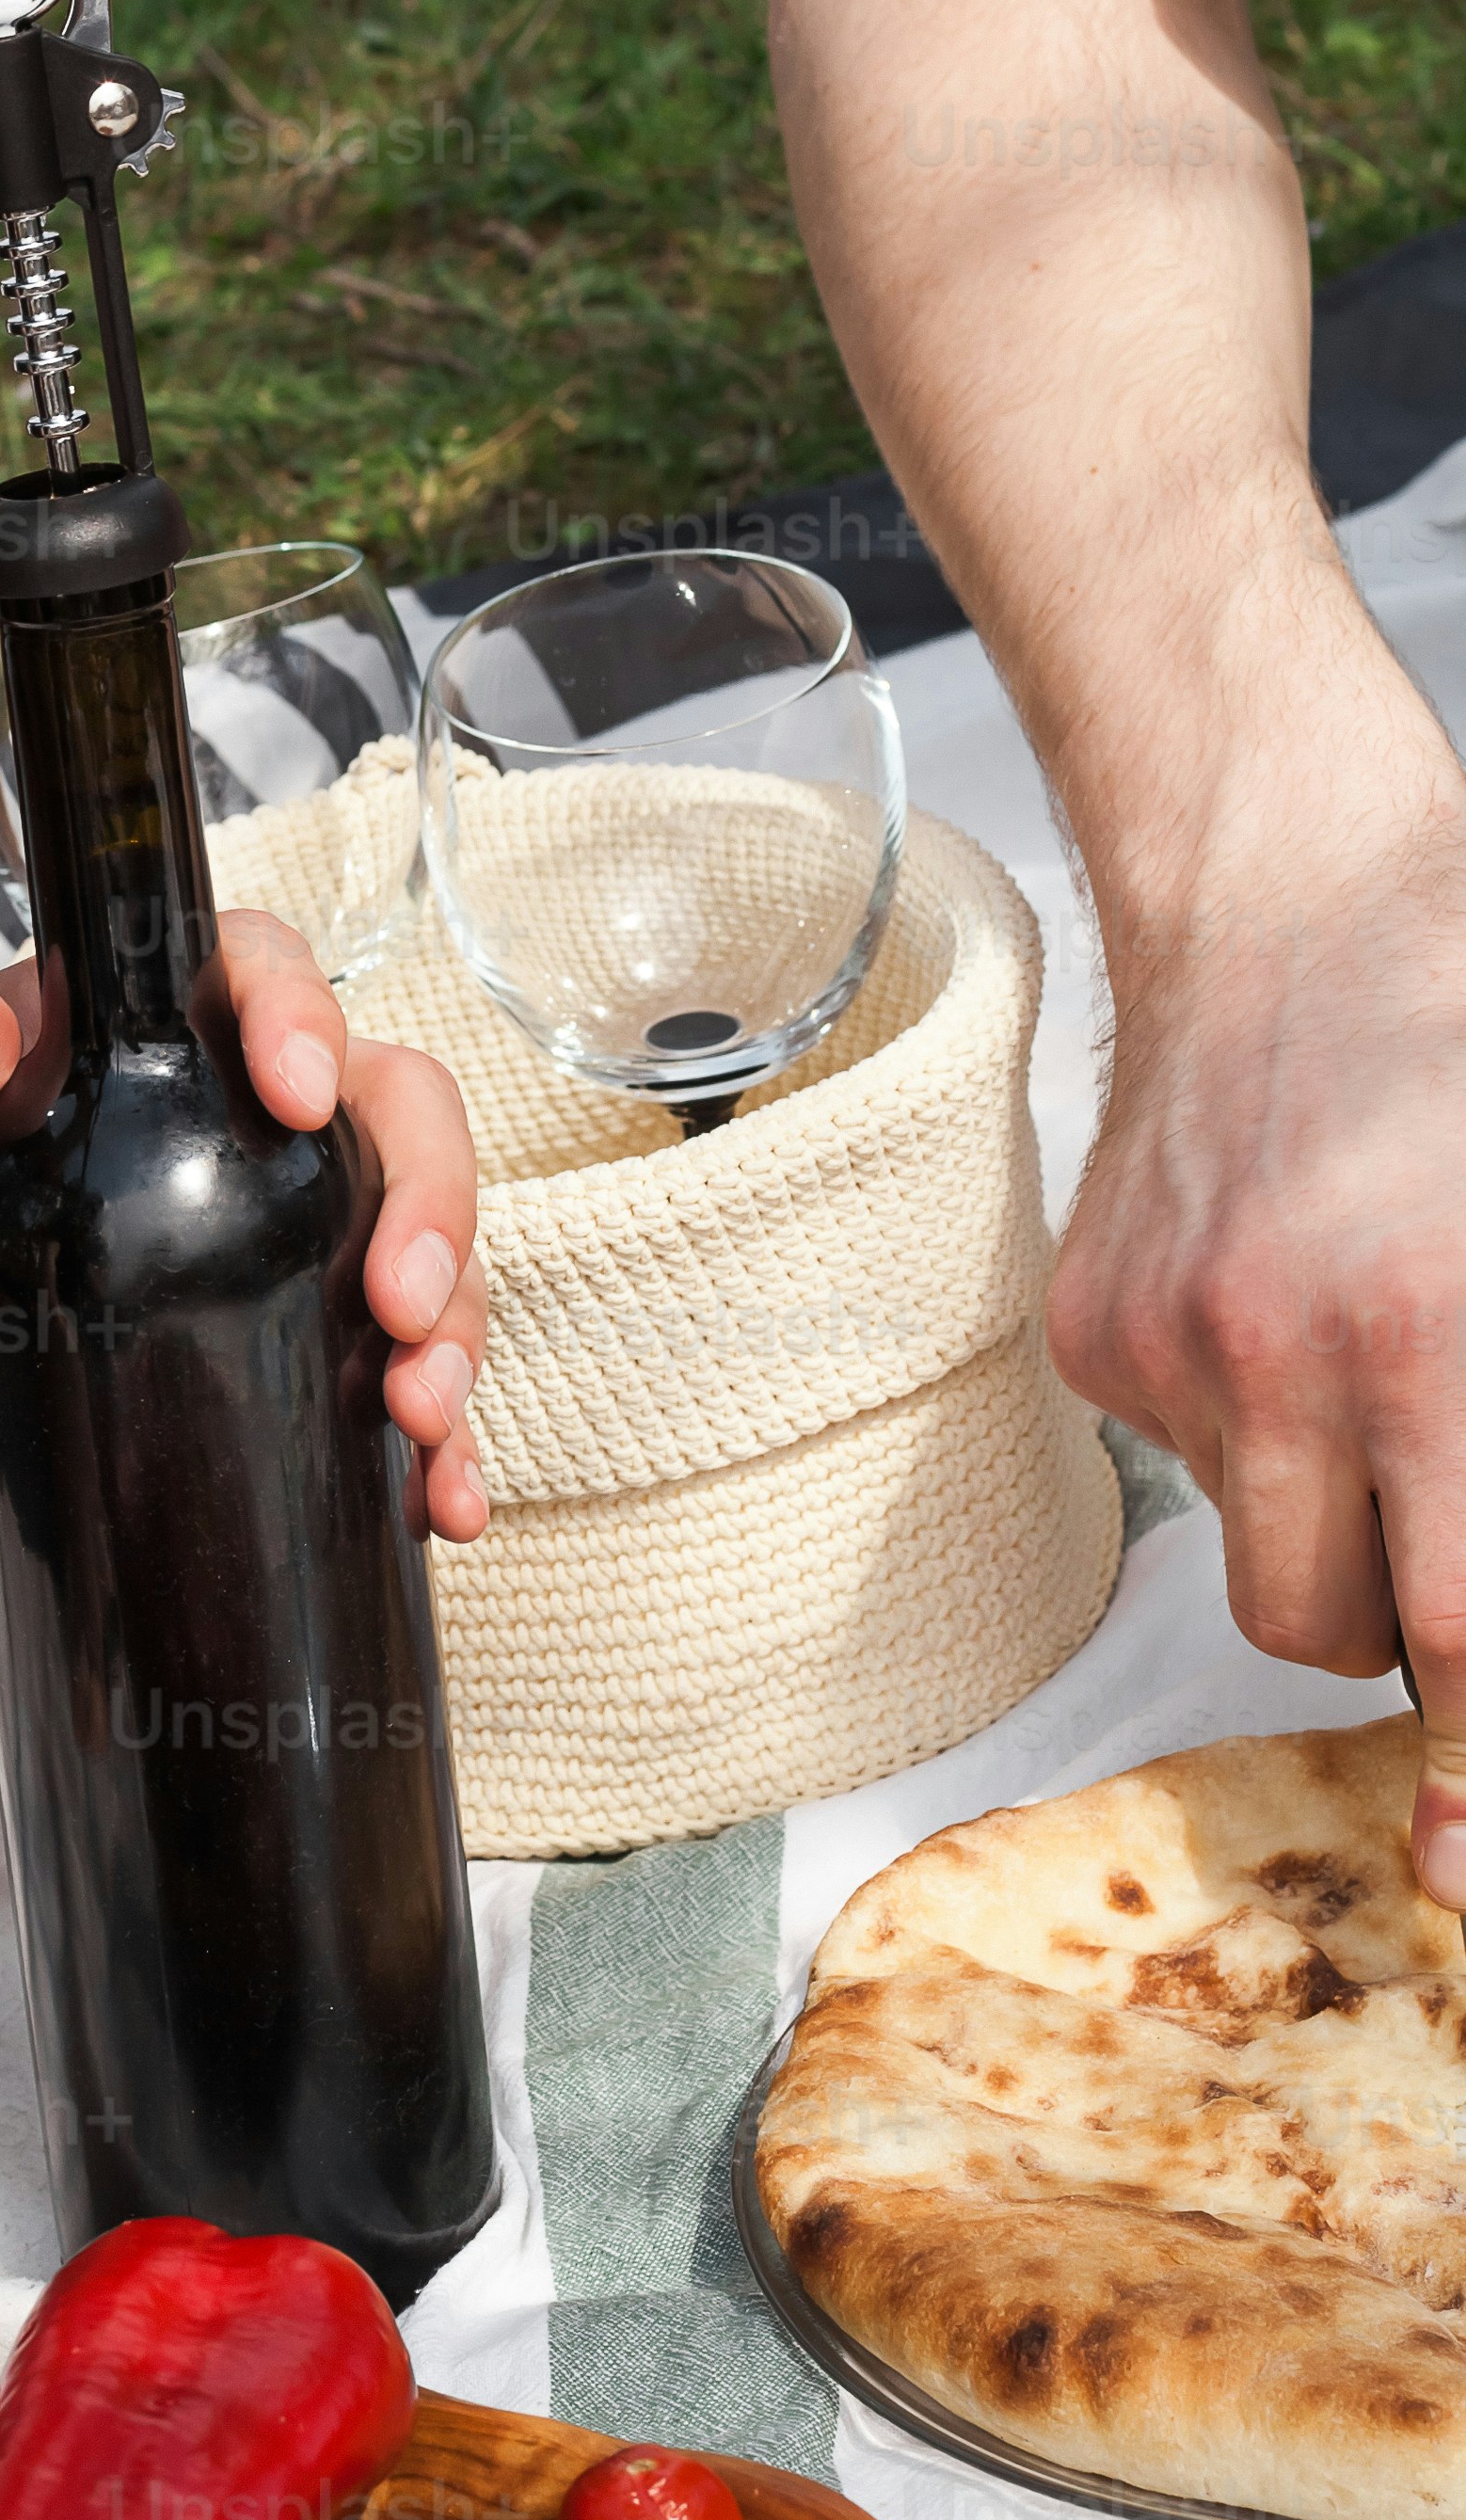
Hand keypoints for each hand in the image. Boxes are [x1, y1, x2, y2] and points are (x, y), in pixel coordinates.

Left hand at [0, 908, 487, 1523]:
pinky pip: (372, 1371)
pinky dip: (427, 1435)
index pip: (253, 975)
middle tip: (397, 1298)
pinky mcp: (244, 1346)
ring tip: (421, 1413)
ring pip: (403, 1240)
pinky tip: (437, 1494)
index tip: (298, 1096)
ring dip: (448, 1324)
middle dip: (425, 1199)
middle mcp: (212, 1122)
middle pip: (383, 1110)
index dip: (304, 1015)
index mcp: (124, 1036)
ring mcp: (243, 1238)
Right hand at [1047, 794, 1465, 1911]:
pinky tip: (1290, 1309)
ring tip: (1381, 1400)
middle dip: (1418, 1631)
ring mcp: (1166, 1342)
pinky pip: (1186, 1460)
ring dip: (1336, 1539)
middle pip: (1343, 1635)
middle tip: (1452, 1529)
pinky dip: (1251, 1427)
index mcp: (1426, 1328)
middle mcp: (1282, 1352)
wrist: (1286, 884)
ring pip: (1261, 1565)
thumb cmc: (1460, 1037)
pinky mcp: (1089, 1323)